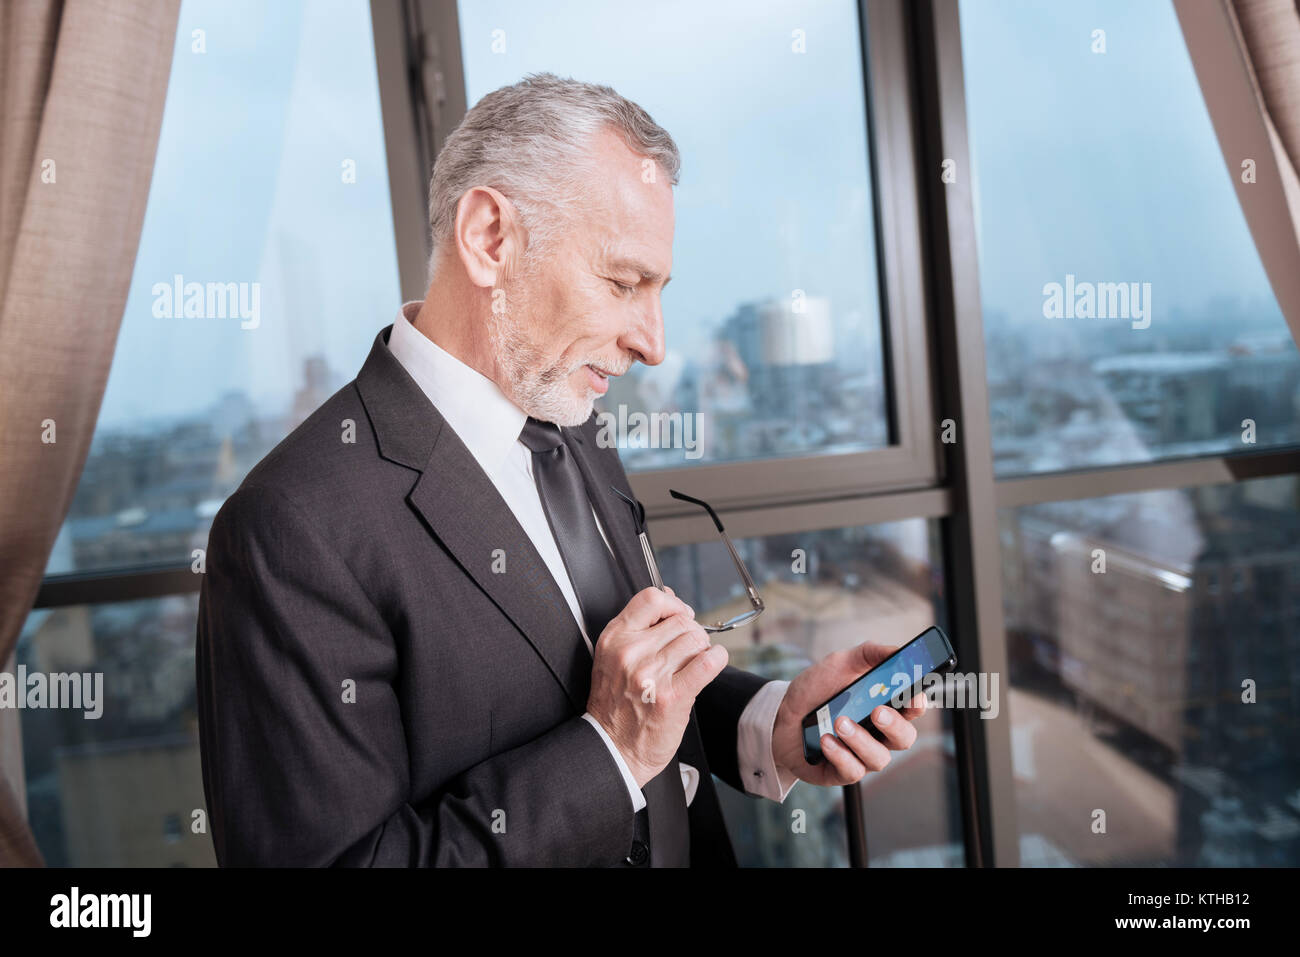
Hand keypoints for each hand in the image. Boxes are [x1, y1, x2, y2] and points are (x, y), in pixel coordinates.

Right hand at [586, 586, 728, 787]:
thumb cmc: (615, 705)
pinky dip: (717, 659)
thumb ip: (640, 627)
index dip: (673, 605)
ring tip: (694, 662)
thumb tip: (669, 596)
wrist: (613, 749)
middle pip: (681, 620)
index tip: (680, 617)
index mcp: (615, 639)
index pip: (651, 598)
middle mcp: (631, 653)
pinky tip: (712, 663)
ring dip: (703, 648)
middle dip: (691, 632)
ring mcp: (651, 674)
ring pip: (696, 639)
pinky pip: (709, 662)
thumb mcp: (614, 658)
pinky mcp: (673, 696)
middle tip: (688, 649)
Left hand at [772, 641, 926, 786]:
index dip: (917, 702)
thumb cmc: (815, 690)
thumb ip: (868, 654)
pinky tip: (825, 741)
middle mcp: (878, 734)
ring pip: (878, 758)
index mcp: (884, 706)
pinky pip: (852, 771)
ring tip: (838, 722)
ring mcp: (861, 755)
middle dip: (894, 726)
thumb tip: (896, 650)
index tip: (912, 694)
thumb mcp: (839, 664)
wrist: (779, 715)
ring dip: (860, 740)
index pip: (913, 708)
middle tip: (876, 712)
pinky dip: (840, 755)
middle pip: (904, 738)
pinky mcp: (842, 771)